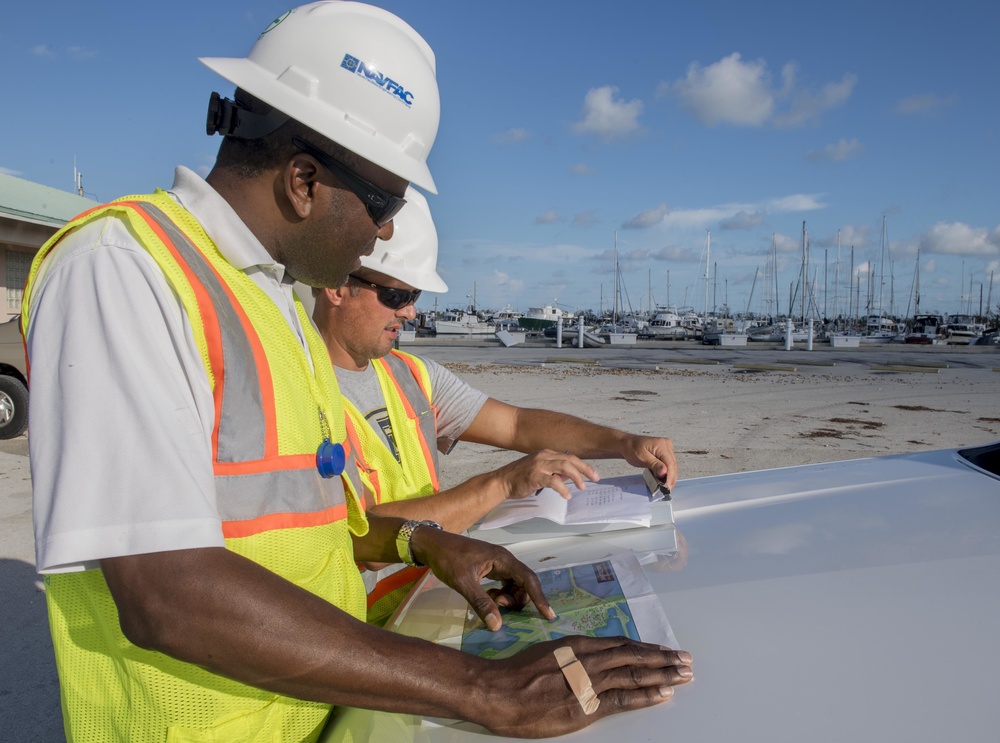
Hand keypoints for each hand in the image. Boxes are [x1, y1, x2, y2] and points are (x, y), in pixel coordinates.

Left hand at [411, 527, 555, 630]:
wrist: (432, 544)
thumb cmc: (448, 559)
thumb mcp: (463, 582)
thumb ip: (481, 603)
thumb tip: (497, 626)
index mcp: (502, 559)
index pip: (528, 579)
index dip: (539, 598)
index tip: (548, 615)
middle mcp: (504, 560)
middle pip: (524, 584)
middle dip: (516, 600)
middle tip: (498, 606)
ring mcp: (498, 564)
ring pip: (515, 585)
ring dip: (508, 598)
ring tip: (490, 601)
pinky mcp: (491, 568)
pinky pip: (505, 584)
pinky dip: (501, 594)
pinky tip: (487, 597)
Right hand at [474, 636, 693, 736]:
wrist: (499, 691)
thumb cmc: (517, 673)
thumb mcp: (548, 653)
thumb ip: (571, 655)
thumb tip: (588, 657)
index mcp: (580, 645)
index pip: (622, 644)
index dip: (646, 648)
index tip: (665, 650)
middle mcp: (590, 659)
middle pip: (635, 656)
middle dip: (663, 659)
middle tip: (686, 660)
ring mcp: (590, 682)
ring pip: (635, 674)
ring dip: (663, 674)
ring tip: (684, 674)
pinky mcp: (587, 706)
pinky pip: (623, 699)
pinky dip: (645, 695)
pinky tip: (663, 693)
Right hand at [495, 449, 597, 500]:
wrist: (501, 482)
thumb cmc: (519, 478)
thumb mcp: (539, 471)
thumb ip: (554, 472)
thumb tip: (569, 477)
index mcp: (545, 454)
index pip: (569, 457)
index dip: (583, 465)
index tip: (593, 474)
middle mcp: (543, 456)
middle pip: (570, 459)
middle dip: (585, 469)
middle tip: (595, 478)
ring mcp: (538, 465)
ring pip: (564, 467)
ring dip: (576, 477)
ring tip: (582, 487)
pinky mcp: (534, 476)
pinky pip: (553, 481)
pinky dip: (562, 488)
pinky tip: (567, 495)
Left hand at [619, 435, 677, 491]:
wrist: (627, 445)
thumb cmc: (632, 449)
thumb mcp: (642, 457)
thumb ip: (654, 465)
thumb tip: (664, 472)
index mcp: (662, 445)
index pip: (670, 463)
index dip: (670, 476)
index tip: (666, 487)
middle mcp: (666, 445)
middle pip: (672, 465)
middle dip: (670, 478)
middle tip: (665, 490)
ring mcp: (666, 449)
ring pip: (671, 466)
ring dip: (668, 477)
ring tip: (664, 487)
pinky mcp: (664, 454)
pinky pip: (668, 465)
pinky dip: (665, 473)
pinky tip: (662, 480)